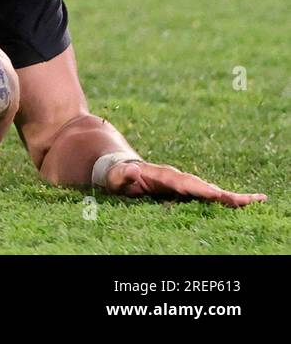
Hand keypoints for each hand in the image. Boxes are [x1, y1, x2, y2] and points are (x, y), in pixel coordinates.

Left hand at [103, 161, 266, 206]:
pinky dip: (224, 198)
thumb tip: (133, 169)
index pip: (181, 183)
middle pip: (201, 185)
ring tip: (253, 201)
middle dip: (221, 193)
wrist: (120, 167)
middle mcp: (175, 177)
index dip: (197, 189)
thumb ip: (123, 175)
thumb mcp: (115, 177)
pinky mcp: (185, 189)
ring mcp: (181, 182)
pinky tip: (242, 203)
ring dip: (229, 196)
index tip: (214, 194)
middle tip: (245, 200)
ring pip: (208, 189)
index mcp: (160, 175)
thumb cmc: (116, 176)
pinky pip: (206, 194)